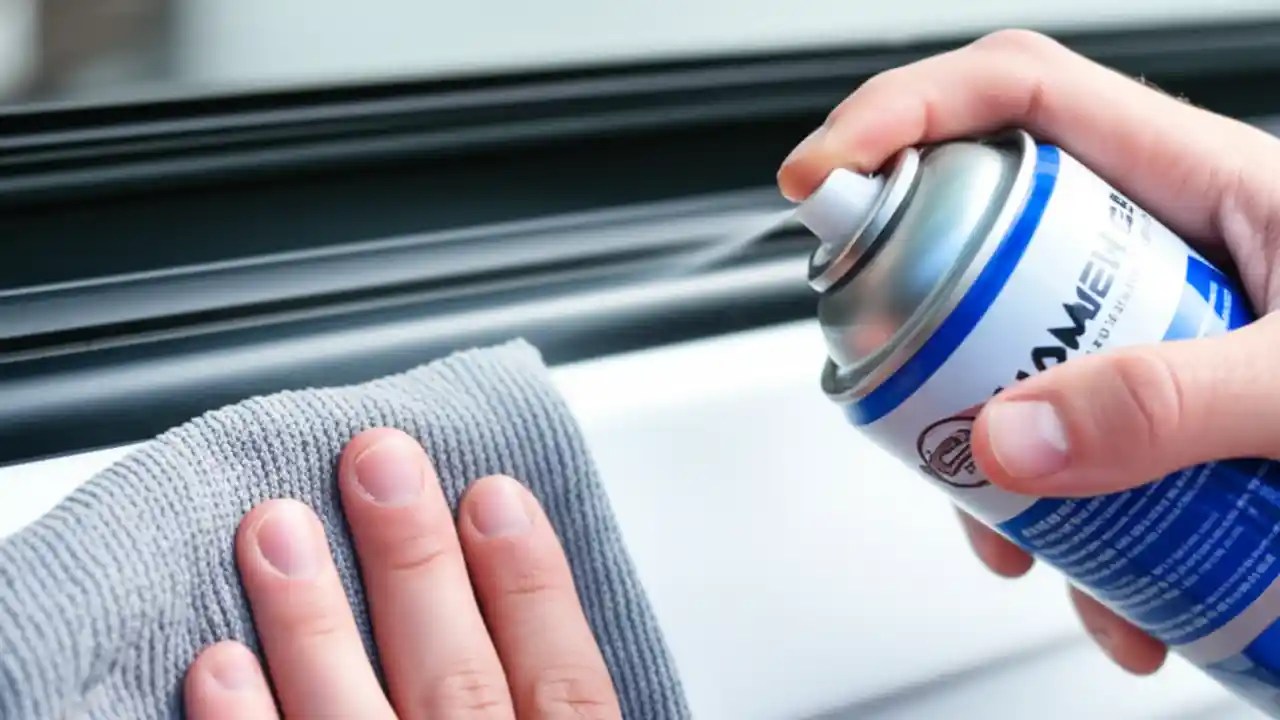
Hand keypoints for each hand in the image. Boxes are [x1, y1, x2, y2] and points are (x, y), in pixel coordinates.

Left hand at [182, 428, 620, 718]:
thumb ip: (562, 704)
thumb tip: (530, 592)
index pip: (565, 687)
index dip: (534, 584)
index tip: (496, 495)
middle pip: (459, 683)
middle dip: (417, 561)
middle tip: (378, 462)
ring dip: (313, 620)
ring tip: (276, 527)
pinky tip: (217, 664)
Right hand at [779, 29, 1279, 673]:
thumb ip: (1176, 402)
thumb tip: (1009, 437)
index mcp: (1199, 178)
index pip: (1016, 95)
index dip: (900, 115)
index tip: (822, 177)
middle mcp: (1161, 241)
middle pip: (987, 239)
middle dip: (926, 331)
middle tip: (907, 403)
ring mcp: (1158, 321)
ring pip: (1018, 359)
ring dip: (997, 465)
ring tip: (1028, 550)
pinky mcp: (1171, 398)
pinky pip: (1076, 439)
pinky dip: (1066, 520)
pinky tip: (1108, 586)